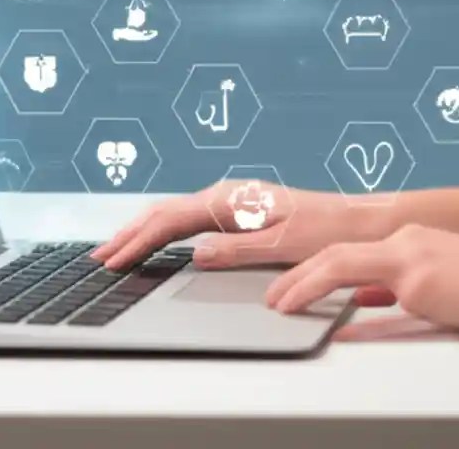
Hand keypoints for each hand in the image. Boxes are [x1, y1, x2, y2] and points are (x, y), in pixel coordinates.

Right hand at [91, 181, 391, 271]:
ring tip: (114, 250)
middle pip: (163, 213)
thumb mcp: (284, 246)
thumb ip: (237, 250)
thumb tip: (195, 252)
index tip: (112, 261)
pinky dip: (163, 232)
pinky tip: (155, 243)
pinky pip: (189, 220)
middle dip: (129, 234)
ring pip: (173, 215)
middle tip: (98, 258)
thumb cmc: (328, 233)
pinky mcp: (239, 212)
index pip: (170, 221)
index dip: (136, 242)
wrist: (360, 223)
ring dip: (142, 232)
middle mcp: (227, 196)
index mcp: (232, 201)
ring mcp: (232, 202)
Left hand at [265, 224, 458, 336]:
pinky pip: (346, 275)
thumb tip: (361, 308)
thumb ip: (397, 299)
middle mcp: (406, 241)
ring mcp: (407, 253)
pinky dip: (313, 288)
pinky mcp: (411, 272)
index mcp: (413, 246)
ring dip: (298, 281)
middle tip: (274, 293)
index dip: (320, 271)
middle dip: (299, 272)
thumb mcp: (437, 299)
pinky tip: (296, 305)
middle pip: (335, 251)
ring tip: (276, 302)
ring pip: (334, 258)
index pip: (354, 255)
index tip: (297, 286)